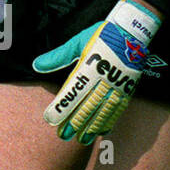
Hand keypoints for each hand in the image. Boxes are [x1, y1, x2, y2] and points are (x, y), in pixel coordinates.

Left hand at [32, 0, 161, 144]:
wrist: (133, 30)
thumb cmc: (102, 33)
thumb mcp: (77, 42)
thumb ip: (57, 56)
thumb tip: (36, 65)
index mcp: (90, 66)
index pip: (72, 91)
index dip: (61, 107)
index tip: (51, 120)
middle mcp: (104, 77)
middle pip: (88, 104)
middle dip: (75, 122)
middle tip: (63, 136)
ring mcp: (118, 83)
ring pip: (104, 109)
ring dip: (92, 126)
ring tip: (83, 140)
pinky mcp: (129, 87)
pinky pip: (119, 107)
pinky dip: (110, 120)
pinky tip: (103, 131)